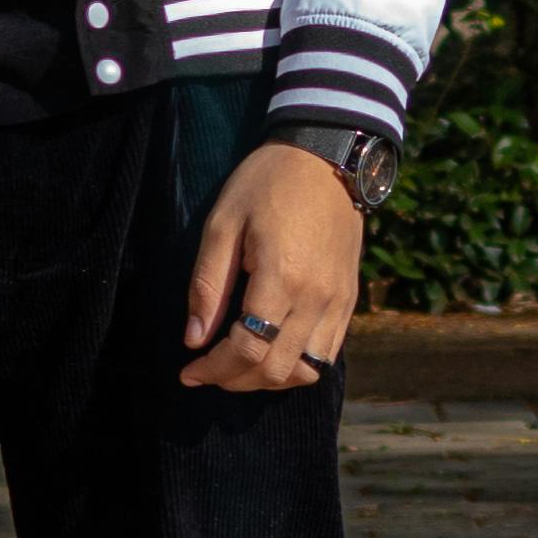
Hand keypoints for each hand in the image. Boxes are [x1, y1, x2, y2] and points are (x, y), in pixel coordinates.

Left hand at [179, 141, 361, 391]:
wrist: (327, 157)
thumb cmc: (267, 183)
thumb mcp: (223, 223)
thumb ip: (207, 284)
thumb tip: (194, 339)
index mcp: (282, 277)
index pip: (248, 349)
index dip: (214, 369)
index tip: (188, 371)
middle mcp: (316, 298)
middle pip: (276, 370)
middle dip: (235, 380)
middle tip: (207, 369)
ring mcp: (338, 302)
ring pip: (307, 370)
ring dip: (268, 379)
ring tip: (238, 366)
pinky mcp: (349, 299)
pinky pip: (328, 353)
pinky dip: (297, 365)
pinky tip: (271, 351)